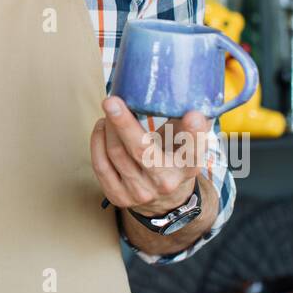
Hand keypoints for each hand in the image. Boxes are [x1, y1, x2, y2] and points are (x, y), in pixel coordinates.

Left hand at [90, 96, 210, 215]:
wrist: (164, 202)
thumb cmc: (173, 159)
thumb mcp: (186, 144)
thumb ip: (187, 123)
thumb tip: (184, 90)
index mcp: (187, 167)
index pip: (194, 151)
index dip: (194, 133)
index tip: (194, 114)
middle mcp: (165, 182)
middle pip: (141, 150)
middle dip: (124, 124)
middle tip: (111, 101)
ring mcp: (140, 192)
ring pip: (116, 153)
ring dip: (108, 127)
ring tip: (109, 111)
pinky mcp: (119, 197)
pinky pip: (101, 165)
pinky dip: (98, 141)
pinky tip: (102, 127)